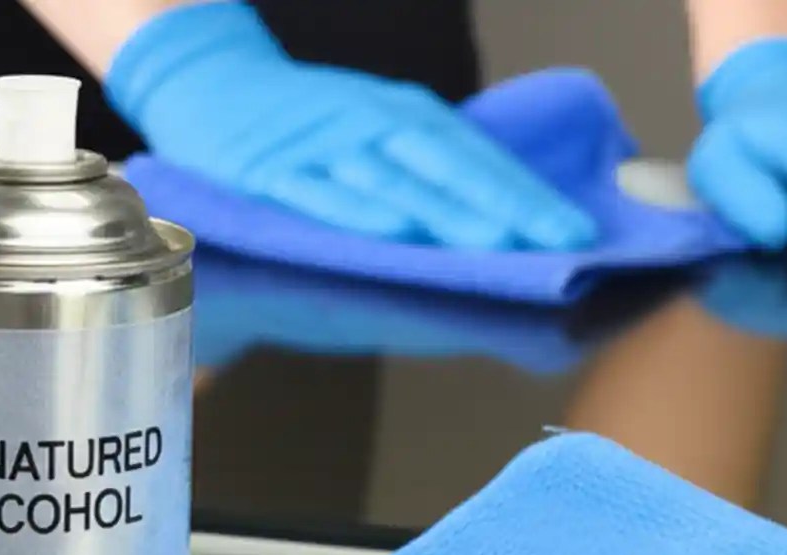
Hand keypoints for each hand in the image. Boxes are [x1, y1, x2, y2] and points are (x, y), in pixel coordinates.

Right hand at [105, 2, 594, 249]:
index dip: (528, 194)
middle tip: (558, 242)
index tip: (579, 232)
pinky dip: (357, 211)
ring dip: (445, 211)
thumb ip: (427, 164)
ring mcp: (323, 145)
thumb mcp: (375, 123)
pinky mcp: (272, 169)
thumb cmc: (307, 117)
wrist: (207, 79)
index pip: (477, 157)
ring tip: (495, 243)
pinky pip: (319, 194)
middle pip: (448, 166)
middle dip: (506, 204)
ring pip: (393, 180)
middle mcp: (372, 124)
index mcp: (404, 114)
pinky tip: (394, 232)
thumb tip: (497, 218)